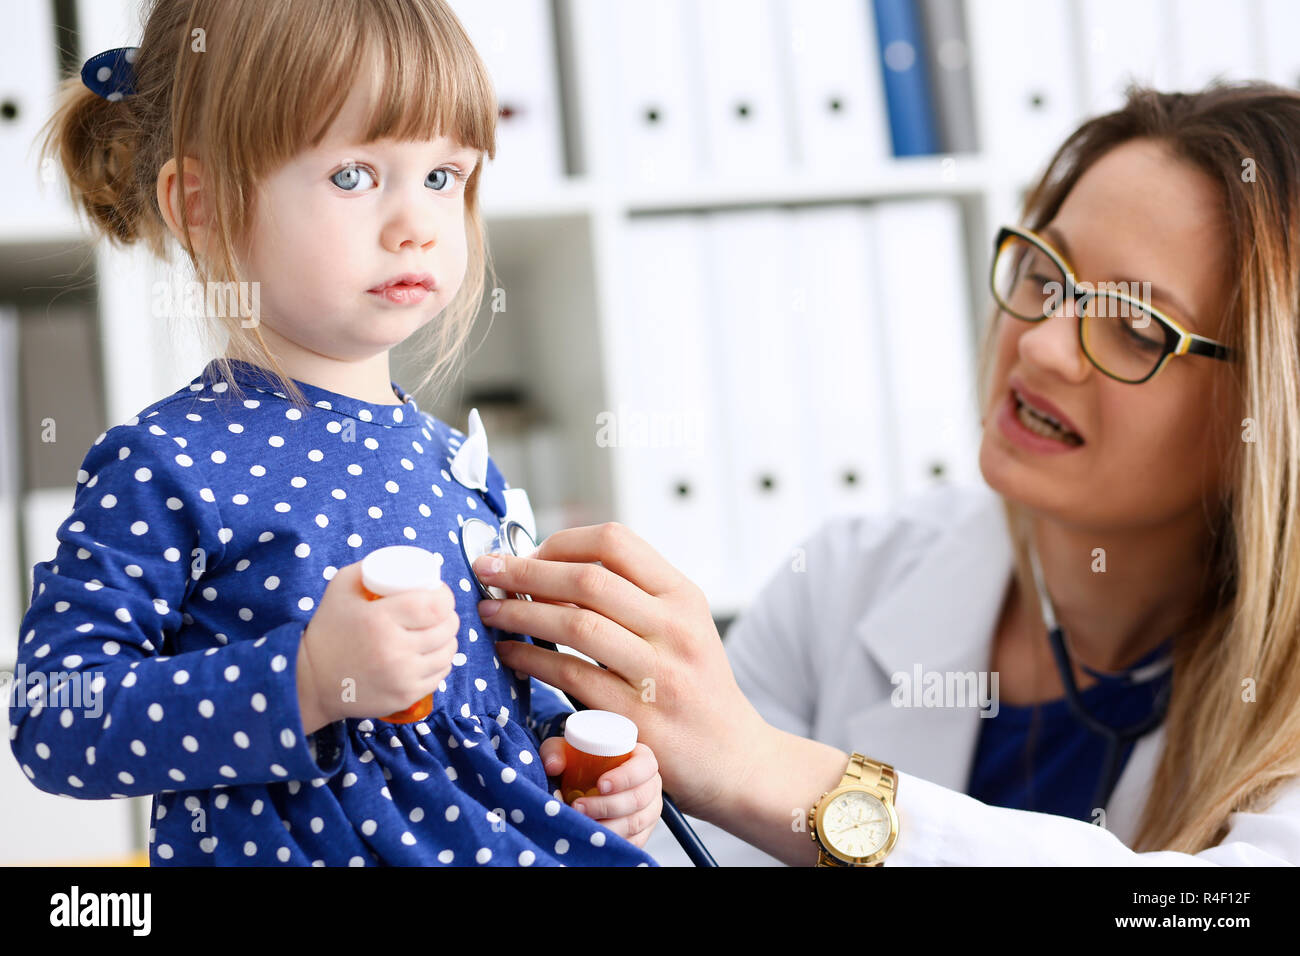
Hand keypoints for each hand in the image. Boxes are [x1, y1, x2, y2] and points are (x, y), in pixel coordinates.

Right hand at [297, 560, 458, 730]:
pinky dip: (440, 662)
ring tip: (436, 632)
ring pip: (448, 652)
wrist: (311, 680)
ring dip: (448, 639)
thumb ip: (371, 569)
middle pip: (446, 628)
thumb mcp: (341, 587)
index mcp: (379, 620)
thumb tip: (406, 564)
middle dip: (448, 616)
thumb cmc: (329, 628)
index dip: (445, 596)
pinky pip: (440, 675)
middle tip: (438, 612)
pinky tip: (430, 654)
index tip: (438, 593)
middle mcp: (394, 650)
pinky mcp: (405, 696)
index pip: (436, 605)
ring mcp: (402, 677)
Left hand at [474, 522, 774, 820]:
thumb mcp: (682, 626)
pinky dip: (531, 660)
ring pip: (576, 626)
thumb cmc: (694, 686)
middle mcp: (675, 629)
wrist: (733, 757)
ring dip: (520, 614)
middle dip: (526, 573)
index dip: (560, 542)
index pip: (615, 543)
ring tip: (490, 612)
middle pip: (588, 581)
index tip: (526, 553)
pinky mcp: (637, 719)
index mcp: (683, 596)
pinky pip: (571, 677)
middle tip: (487, 572)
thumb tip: (551, 565)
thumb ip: (633, 595)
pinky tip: (510, 654)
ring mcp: (658, 675)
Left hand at [540, 738, 661, 847]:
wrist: (587, 784)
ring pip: (636, 822)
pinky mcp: (643, 832)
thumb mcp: (566, 751)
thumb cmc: (582, 763)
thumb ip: (556, 752)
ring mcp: (649, 811)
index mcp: (641, 759)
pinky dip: (614, 842)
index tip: (600, 784)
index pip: (644, 767)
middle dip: (607, 806)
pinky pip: (635, 841)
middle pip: (639, 798)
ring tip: (582, 822)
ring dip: (608, 826)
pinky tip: (595, 837)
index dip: (625, 777)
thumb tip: (553, 766)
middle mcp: (651, 785)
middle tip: (579, 806)